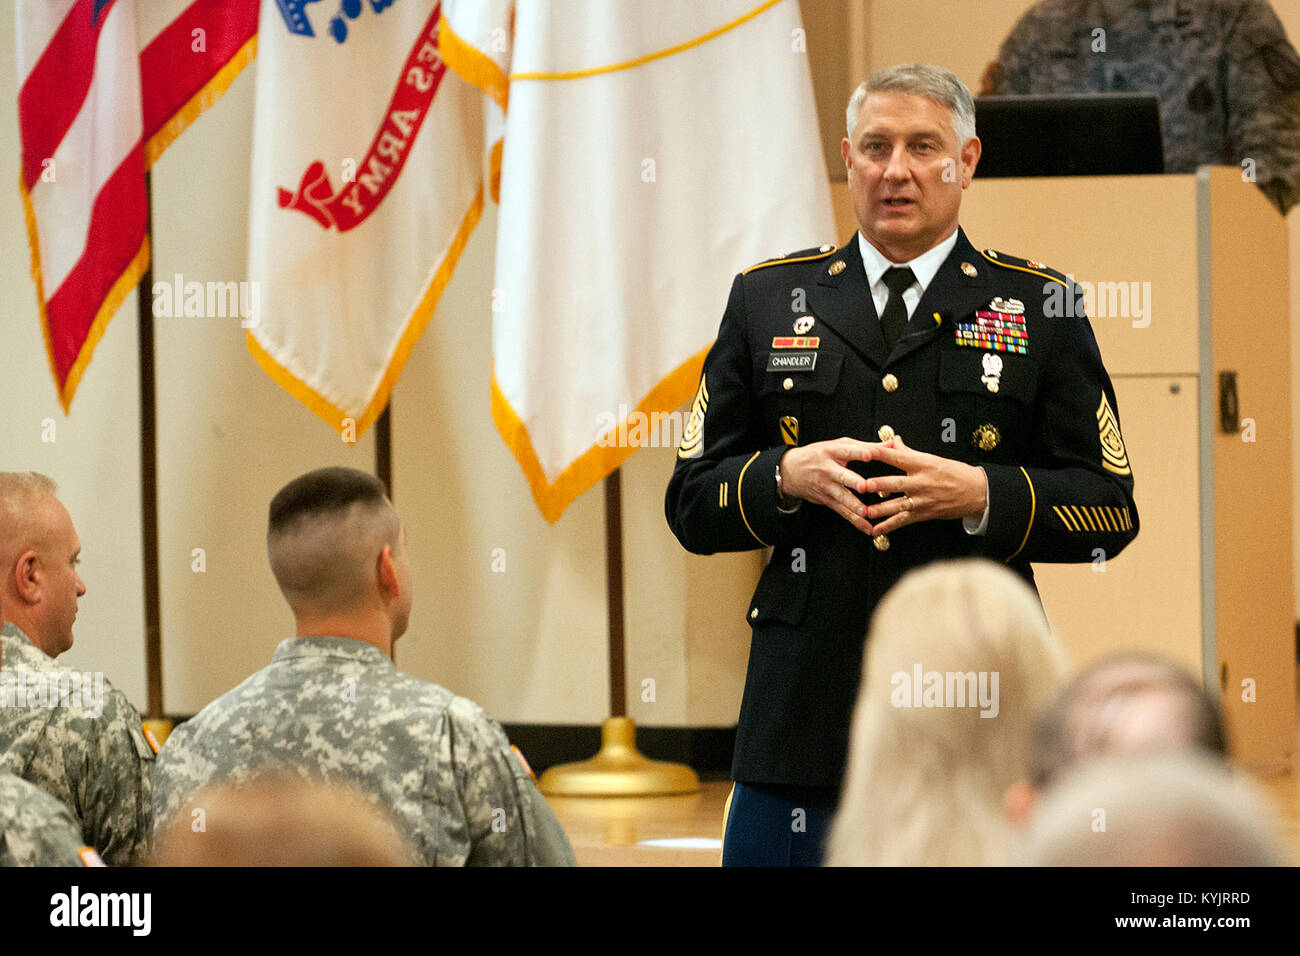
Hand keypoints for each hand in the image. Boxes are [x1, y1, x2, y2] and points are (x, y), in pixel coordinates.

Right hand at [778, 437, 886, 534]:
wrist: (791, 471)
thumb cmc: (819, 455)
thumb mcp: (838, 445)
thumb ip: (866, 445)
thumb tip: (892, 444)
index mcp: (833, 452)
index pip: (848, 451)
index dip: (859, 452)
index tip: (870, 454)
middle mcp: (829, 469)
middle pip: (842, 476)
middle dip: (853, 481)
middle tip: (864, 486)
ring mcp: (827, 486)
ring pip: (841, 497)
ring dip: (853, 505)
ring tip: (864, 512)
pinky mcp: (827, 500)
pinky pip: (842, 511)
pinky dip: (855, 520)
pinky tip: (866, 527)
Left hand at [861, 435, 987, 535]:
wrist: (978, 492)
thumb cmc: (955, 472)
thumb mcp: (933, 458)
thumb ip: (909, 452)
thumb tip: (893, 440)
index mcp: (924, 464)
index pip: (899, 457)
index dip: (881, 454)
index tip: (865, 452)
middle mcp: (923, 482)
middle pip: (897, 483)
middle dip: (879, 484)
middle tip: (862, 485)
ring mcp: (924, 500)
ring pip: (898, 505)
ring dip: (881, 509)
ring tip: (865, 511)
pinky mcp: (925, 514)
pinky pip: (904, 521)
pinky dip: (889, 526)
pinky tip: (875, 530)